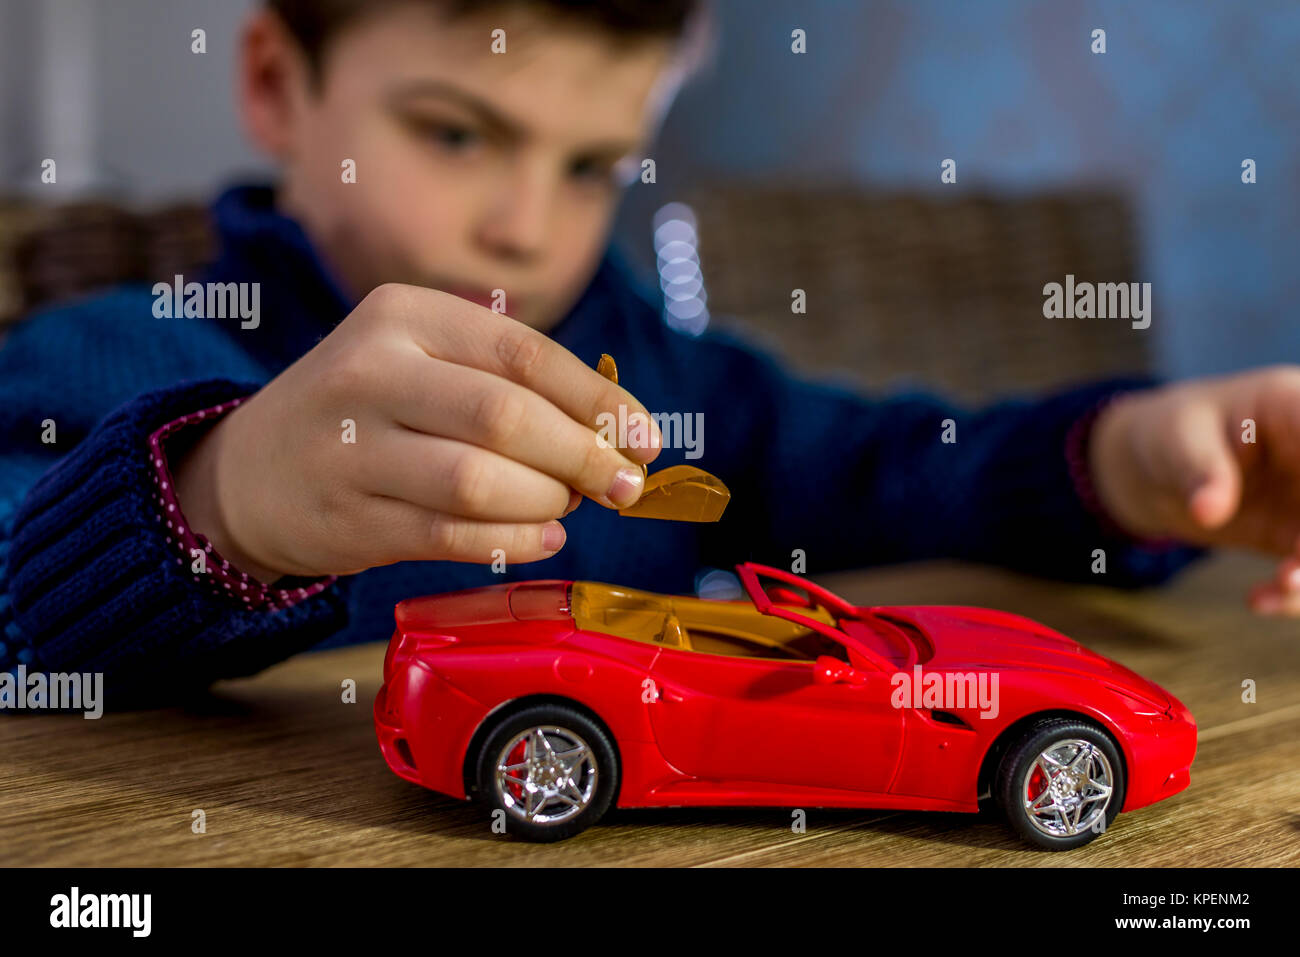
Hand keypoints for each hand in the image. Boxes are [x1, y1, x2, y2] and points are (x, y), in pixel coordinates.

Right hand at [174, 283, 660, 580]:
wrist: (252, 472)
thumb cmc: (368, 412)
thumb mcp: (424, 363)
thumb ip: (511, 386)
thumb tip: (619, 435)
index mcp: (404, 315)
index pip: (527, 354)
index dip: (599, 401)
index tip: (646, 439)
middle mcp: (371, 370)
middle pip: (507, 416)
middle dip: (584, 456)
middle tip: (623, 485)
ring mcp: (351, 446)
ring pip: (480, 479)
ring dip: (547, 501)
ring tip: (569, 508)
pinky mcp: (348, 515)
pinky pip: (453, 533)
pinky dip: (514, 539)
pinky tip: (541, 535)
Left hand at [1089, 365, 1299, 613]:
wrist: (1154, 466)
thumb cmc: (1170, 433)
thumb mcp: (1175, 440)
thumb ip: (1199, 469)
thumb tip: (1209, 510)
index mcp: (1297, 409)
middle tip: (1295, 569)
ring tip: (1284, 585)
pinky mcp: (1299, 538)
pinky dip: (1296, 595)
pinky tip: (1260, 600)